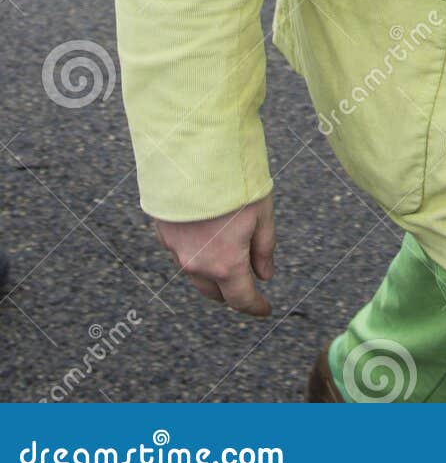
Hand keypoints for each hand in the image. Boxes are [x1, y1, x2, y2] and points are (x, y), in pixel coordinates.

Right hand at [153, 192, 274, 316]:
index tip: (265, 308)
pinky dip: (196, 252)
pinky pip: (181, 252)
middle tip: (247, 283)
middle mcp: (197, 264)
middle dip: (232, 291)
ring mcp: (176, 249)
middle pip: (215, 291)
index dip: (255, 306)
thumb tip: (265, 274)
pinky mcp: (162, 232)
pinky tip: (206, 235)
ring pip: (196, 273)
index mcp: (226, 264)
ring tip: (228, 255)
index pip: (241, 299)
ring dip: (212, 272)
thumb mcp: (262, 213)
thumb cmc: (233, 181)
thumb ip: (264, 248)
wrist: (192, 154)